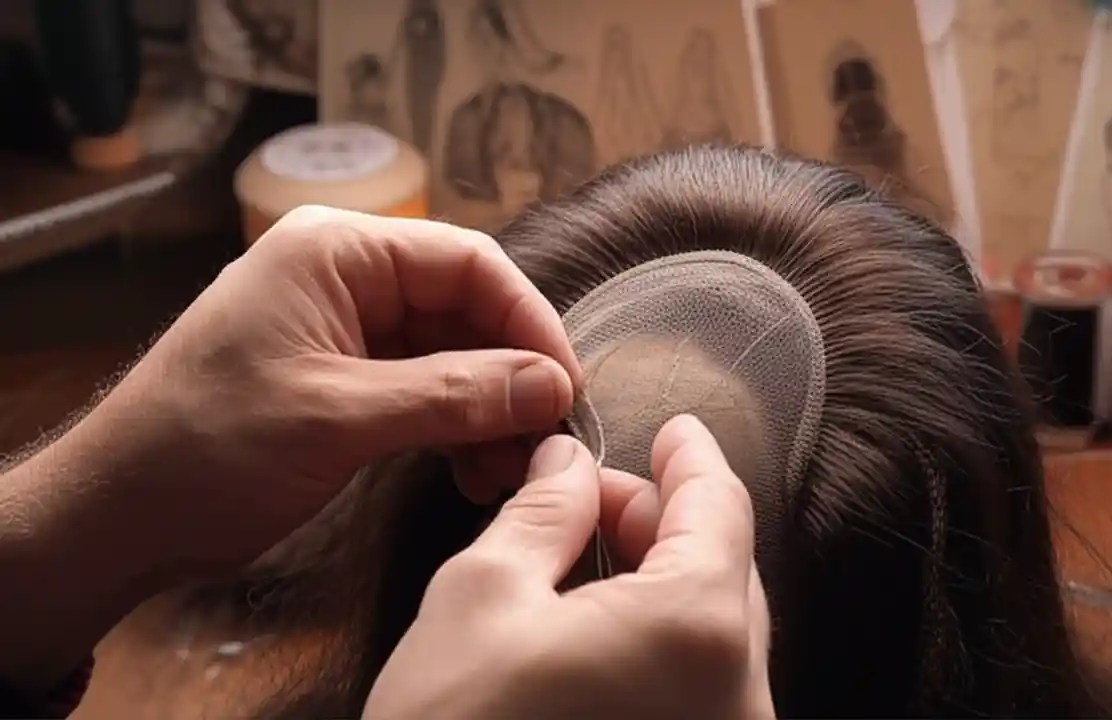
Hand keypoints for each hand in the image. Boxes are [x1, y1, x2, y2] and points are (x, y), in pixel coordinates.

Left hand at [60, 205, 581, 573]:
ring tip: (507, 470)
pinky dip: (456, 429)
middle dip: (510, 375)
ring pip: (451, 356)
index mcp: (337, 253)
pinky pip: (423, 391)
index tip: (564, 386)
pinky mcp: (343, 381)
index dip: (527, 320)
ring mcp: (344, 331)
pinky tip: (474, 472)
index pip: (468, 262)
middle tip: (543, 441)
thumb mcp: (339, 417)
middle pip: (465, 310)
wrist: (118, 515)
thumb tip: (553, 386)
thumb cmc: (206, 448)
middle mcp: (346, 279)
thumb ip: (454, 396)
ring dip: (489, 411)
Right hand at [363, 415, 774, 719]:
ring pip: (714, 629)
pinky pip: (702, 683)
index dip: (691, 456)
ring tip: (582, 559)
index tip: (676, 430)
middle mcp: (740, 694)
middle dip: (661, 519)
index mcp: (697, 629)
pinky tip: (599, 629)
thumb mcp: (481, 598)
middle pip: (723, 566)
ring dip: (660, 579)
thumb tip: (567, 465)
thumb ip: (542, 513)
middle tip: (591, 497)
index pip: (720, 507)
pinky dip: (662, 639)